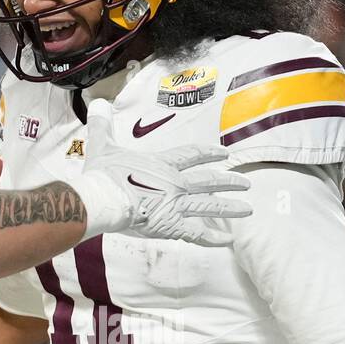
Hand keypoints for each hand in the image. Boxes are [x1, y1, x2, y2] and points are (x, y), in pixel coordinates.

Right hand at [73, 99, 251, 245]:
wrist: (102, 199)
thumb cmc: (102, 175)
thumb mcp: (102, 145)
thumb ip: (102, 125)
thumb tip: (97, 103)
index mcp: (160, 164)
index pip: (191, 155)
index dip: (208, 153)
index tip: (224, 153)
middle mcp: (174, 183)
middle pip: (207, 181)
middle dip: (229, 181)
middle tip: (245, 183)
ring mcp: (174, 205)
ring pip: (208, 206)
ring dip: (230, 208)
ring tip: (247, 209)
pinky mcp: (170, 226)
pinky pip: (197, 233)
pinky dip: (212, 238)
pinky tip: (227, 240)